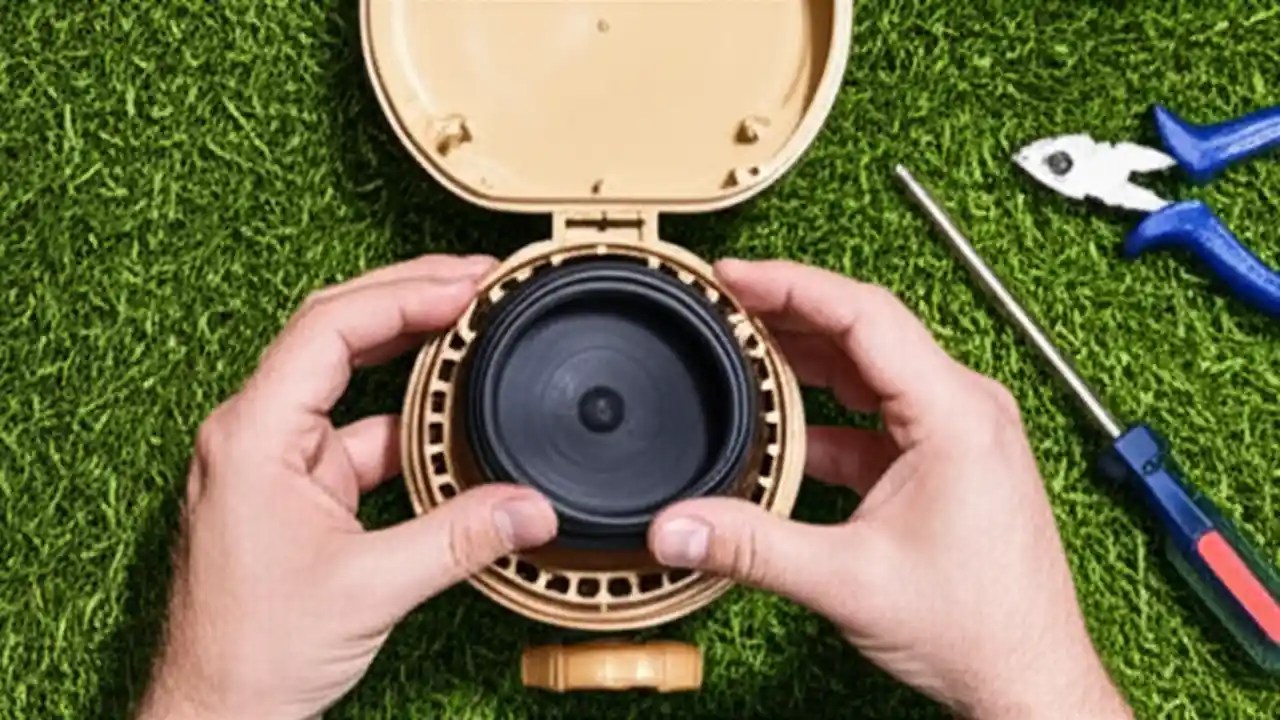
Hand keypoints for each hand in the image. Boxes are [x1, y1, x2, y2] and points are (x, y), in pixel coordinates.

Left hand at [137, 255, 557, 719]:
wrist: (218, 714)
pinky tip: (454, 420)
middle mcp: (259, 435)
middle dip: (409, 299)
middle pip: (336, 333)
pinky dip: (409, 422)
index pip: (330, 329)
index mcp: (254, 436)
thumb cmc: (252, 654)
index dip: (403, 296)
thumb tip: (531, 508)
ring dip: (411, 356)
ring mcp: (279, 462)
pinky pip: (359, 434)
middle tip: (476, 281)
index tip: (466, 286)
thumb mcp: (369, 590)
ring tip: (472, 329)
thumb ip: (458, 540)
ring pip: (349, 381)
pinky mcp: (299, 492)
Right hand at [648, 260, 1131, 719]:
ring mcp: (958, 433)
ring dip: (806, 361)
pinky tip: (782, 429)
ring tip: (743, 352)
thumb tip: (675, 525)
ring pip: (870, 370)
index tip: (736, 275)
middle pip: (865, 331)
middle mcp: (964, 408)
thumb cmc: (977, 627)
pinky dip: (826, 413)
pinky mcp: (945, 460)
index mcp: (954, 414)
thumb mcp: (846, 580)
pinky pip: (876, 414)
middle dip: (790, 313)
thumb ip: (750, 547)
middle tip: (725, 305)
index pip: (864, 315)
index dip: (792, 284)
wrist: (1027, 677)